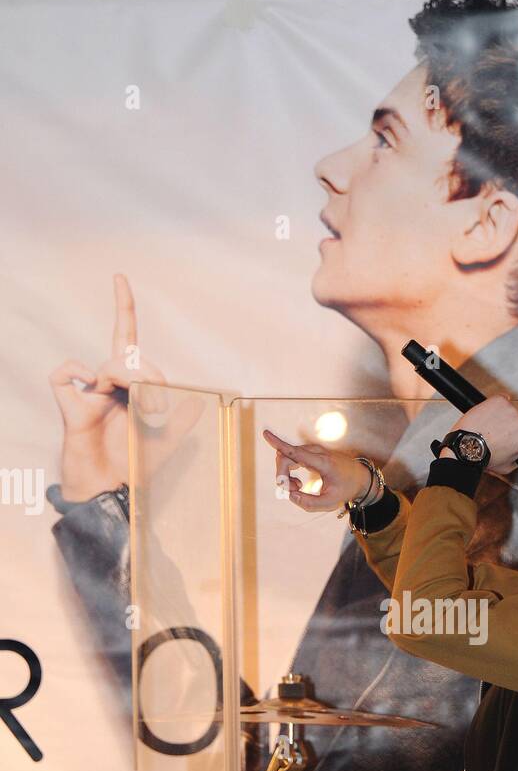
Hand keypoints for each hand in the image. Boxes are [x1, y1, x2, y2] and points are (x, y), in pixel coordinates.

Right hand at [49, 273, 200, 501]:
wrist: (110, 493)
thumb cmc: (133, 467)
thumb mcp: (168, 442)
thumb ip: (182, 420)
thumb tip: (199, 400)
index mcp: (128, 387)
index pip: (127, 340)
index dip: (124, 309)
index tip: (119, 277)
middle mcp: (107, 386)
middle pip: (124, 353)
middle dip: (148, 371)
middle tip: (157, 402)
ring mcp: (88, 395)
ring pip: (107, 363)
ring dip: (129, 379)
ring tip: (140, 408)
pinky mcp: (70, 408)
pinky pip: (65, 373)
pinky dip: (78, 372)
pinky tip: (92, 388)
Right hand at [263, 430, 373, 512]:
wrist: (358, 477)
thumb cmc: (345, 489)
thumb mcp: (330, 503)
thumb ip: (309, 503)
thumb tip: (290, 496)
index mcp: (323, 462)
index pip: (296, 452)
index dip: (279, 444)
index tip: (265, 434)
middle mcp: (315, 452)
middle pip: (285, 457)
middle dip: (281, 476)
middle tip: (292, 491)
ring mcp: (311, 450)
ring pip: (285, 457)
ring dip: (285, 476)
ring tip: (297, 488)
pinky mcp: (308, 453)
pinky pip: (289, 458)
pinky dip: (288, 473)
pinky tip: (298, 484)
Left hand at [449, 395, 517, 474]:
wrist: (466, 447)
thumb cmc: (485, 457)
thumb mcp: (509, 466)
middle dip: (517, 424)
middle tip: (503, 432)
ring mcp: (512, 408)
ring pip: (514, 409)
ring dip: (506, 415)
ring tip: (492, 426)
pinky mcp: (500, 400)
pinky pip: (503, 400)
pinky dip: (496, 406)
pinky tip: (489, 417)